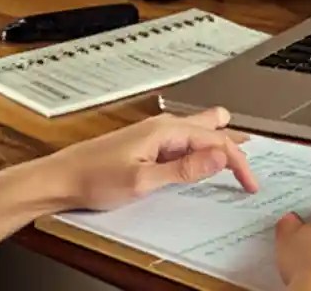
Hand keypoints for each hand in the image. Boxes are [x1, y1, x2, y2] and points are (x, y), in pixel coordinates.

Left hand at [42, 106, 257, 210]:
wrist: (61, 179)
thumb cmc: (94, 178)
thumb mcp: (144, 181)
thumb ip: (185, 169)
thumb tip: (220, 158)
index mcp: (167, 130)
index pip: (217, 140)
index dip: (238, 163)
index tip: (249, 183)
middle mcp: (164, 126)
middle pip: (214, 128)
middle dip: (234, 147)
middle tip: (246, 172)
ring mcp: (156, 134)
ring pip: (201, 133)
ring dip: (219, 148)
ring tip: (235, 164)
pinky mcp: (149, 144)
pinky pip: (186, 143)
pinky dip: (202, 153)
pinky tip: (202, 166)